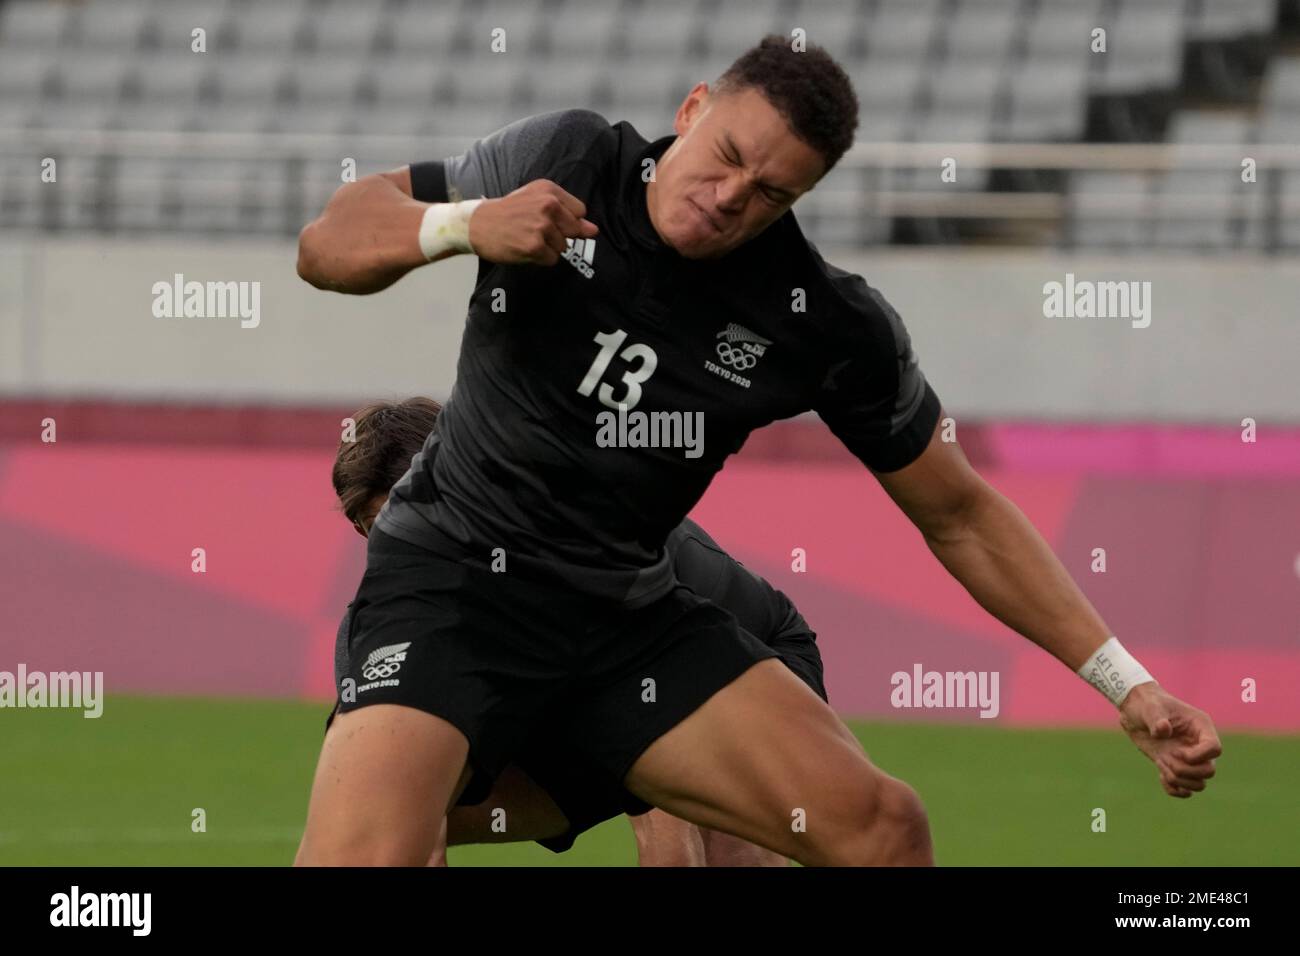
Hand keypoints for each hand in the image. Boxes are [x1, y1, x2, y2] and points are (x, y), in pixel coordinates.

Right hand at [467, 179, 598, 265]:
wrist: (476, 224)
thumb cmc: (508, 212)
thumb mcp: (535, 201)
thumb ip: (567, 214)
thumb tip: (594, 230)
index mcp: (549, 190)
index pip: (580, 211)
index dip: (568, 221)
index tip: (550, 221)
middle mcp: (548, 205)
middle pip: (574, 231)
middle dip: (559, 235)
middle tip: (535, 230)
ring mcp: (542, 226)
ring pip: (563, 247)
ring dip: (548, 248)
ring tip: (526, 238)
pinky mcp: (535, 246)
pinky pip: (552, 259)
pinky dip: (540, 259)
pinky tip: (524, 248)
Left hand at [1118, 683, 1221, 798]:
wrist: (1135, 711)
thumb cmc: (1146, 704)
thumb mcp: (1150, 707)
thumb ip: (1156, 718)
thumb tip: (1163, 730)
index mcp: (1200, 727)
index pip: (1214, 749)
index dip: (1198, 756)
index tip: (1177, 751)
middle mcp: (1199, 745)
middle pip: (1209, 771)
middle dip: (1185, 770)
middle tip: (1165, 758)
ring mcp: (1189, 758)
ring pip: (1199, 783)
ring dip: (1178, 780)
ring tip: (1161, 763)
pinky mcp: (1176, 767)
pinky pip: (1185, 790)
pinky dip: (1173, 788)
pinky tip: (1160, 774)